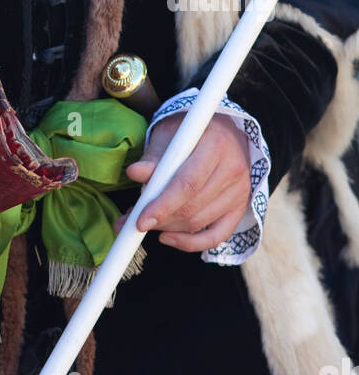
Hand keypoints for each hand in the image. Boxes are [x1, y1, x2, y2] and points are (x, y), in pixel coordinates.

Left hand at [114, 112, 251, 252]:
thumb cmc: (190, 132)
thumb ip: (154, 157)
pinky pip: (216, 236)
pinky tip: (169, 237)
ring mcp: (239, 191)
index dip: (162, 205)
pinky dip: (191, 243)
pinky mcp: (239, 208)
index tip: (139, 220)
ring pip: (200, 222)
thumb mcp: (170, 135)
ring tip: (150, 222)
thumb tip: (134, 173)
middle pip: (192, 207)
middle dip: (161, 219)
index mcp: (215, 145)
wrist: (221, 131)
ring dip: (170, 228)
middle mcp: (233, 169)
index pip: (187, 184)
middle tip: (137, 222)